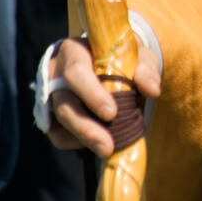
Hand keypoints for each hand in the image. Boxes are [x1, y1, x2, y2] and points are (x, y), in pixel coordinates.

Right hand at [47, 37, 161, 157]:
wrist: (109, 63)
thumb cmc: (121, 58)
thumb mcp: (137, 56)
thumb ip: (146, 68)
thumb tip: (152, 89)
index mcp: (74, 51)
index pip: (76, 71)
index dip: (91, 94)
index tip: (112, 113)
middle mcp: (55, 72)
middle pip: (64, 102)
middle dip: (86, 127)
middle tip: (108, 146)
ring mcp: (50, 94)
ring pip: (60, 120)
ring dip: (84, 138)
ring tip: (107, 149)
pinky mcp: (49, 114)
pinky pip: (57, 134)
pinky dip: (75, 142)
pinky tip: (94, 142)